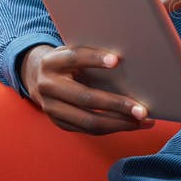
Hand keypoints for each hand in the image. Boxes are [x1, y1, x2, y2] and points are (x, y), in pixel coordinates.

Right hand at [20, 44, 153, 134]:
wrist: (37, 77)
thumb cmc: (67, 61)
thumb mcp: (71, 51)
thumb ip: (90, 54)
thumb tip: (127, 59)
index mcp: (52, 62)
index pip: (74, 57)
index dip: (94, 59)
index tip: (117, 60)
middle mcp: (48, 86)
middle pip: (85, 98)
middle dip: (117, 105)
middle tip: (142, 109)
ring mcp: (51, 108)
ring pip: (89, 121)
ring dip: (120, 123)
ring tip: (143, 121)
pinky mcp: (59, 123)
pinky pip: (89, 130)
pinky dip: (113, 128)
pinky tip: (132, 124)